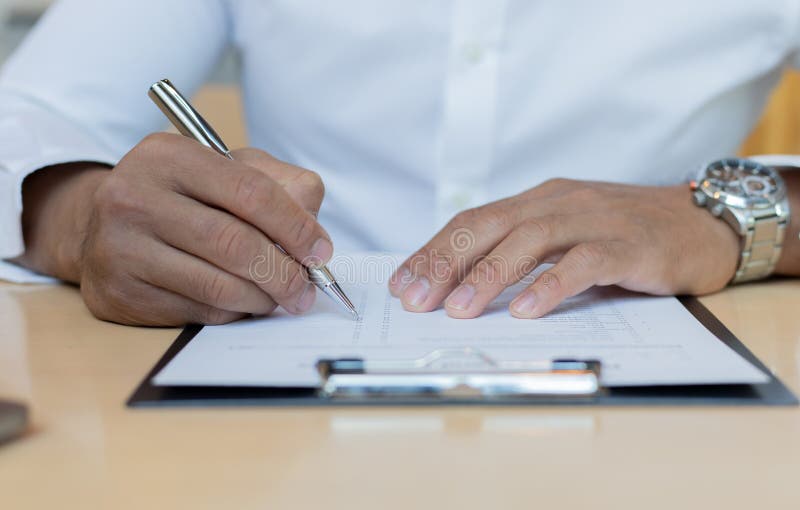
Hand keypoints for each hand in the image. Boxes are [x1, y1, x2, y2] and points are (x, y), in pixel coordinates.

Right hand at [18, 133, 331, 325]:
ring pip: (218, 285)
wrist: (101, 226)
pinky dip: (234, 313)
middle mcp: (134, 197)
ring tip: (280, 298)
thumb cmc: (183, 196)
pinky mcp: (119, 293)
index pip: (251, 192)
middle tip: (306, 290)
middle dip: (285, 273)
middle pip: (235, 244)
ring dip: (263, 298)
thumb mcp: (227, 170)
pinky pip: (198, 311)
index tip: (321, 251)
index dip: (296, 226)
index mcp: (168, 156)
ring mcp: (120, 247)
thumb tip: (313, 225)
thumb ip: (280, 184)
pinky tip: (244, 303)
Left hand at [389, 179, 739, 318]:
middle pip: (490, 226)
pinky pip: (583, 262)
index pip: (473, 221)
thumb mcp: (566, 235)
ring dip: (489, 276)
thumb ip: (523, 251)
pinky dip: (551, 285)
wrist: (702, 224)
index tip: (402, 283)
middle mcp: (559, 202)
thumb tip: (462, 285)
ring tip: (459, 311)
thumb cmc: (626, 236)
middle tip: (415, 299)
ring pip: (529, 240)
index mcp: (538, 200)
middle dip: (446, 262)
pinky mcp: (628, 244)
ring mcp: (594, 220)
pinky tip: (527, 310)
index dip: (433, 251)